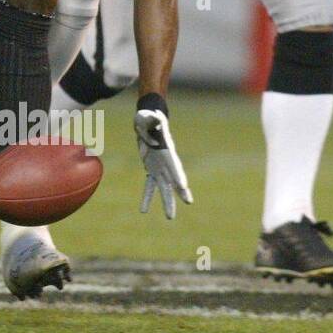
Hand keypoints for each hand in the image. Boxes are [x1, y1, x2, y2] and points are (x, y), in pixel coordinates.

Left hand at [134, 97, 192, 218]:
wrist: (147, 122)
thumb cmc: (148, 118)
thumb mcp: (148, 117)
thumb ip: (152, 119)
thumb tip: (154, 115)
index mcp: (166, 150)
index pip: (174, 164)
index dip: (178, 175)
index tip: (183, 186)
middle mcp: (166, 162)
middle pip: (174, 179)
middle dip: (179, 192)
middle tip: (187, 203)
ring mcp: (160, 167)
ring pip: (164, 188)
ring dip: (167, 202)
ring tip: (170, 217)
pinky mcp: (152, 170)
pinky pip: (150, 186)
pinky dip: (148, 198)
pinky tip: (144, 210)